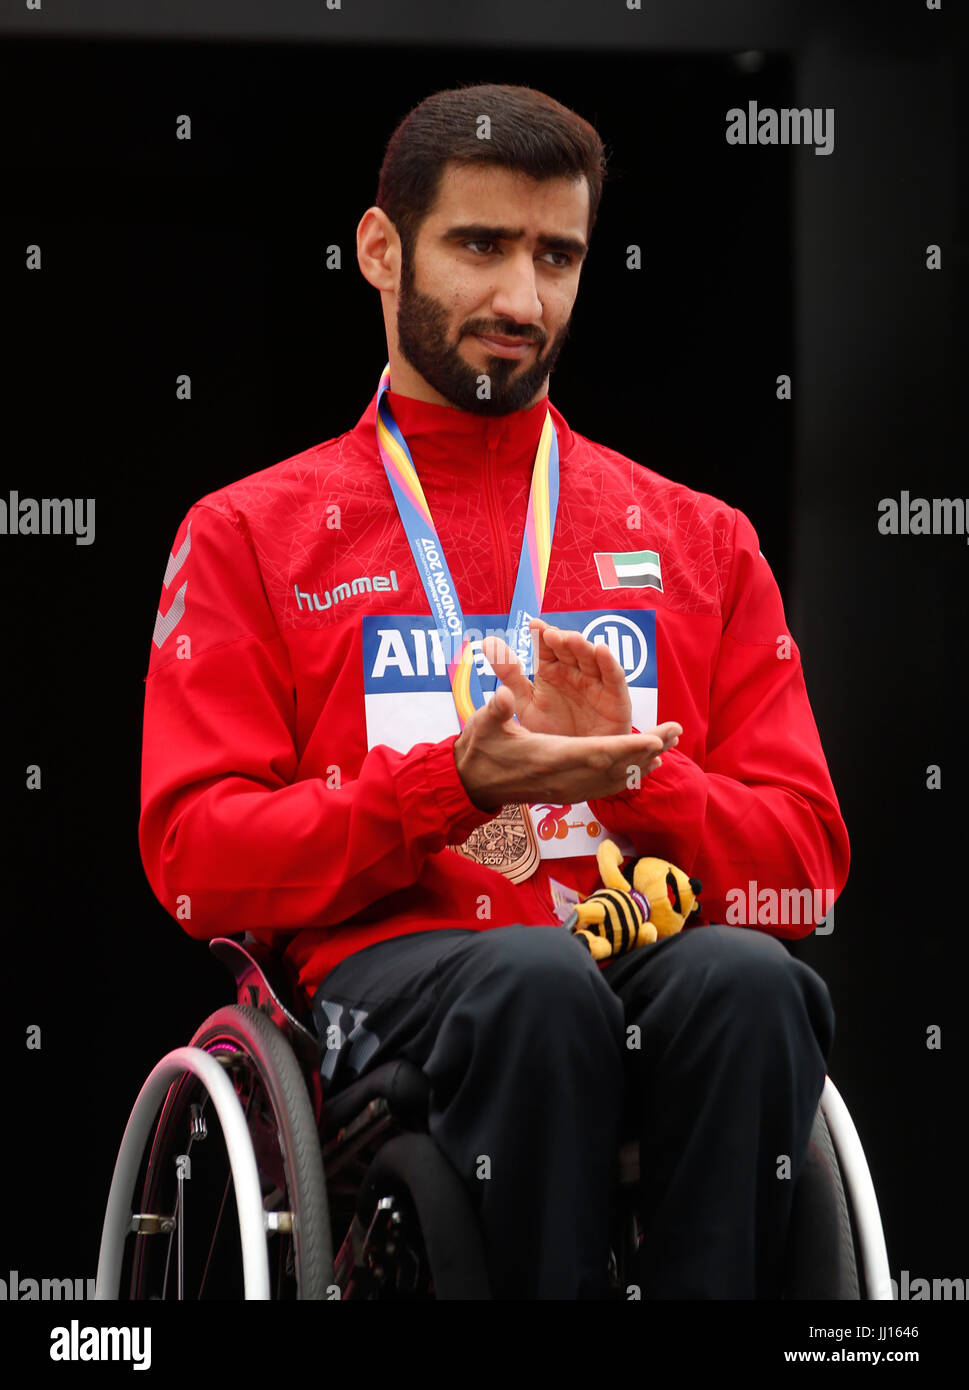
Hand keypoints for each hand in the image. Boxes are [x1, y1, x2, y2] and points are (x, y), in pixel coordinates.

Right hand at [453, 682, 681, 812]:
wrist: (470, 785)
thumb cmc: (478, 750)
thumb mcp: (482, 725)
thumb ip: (496, 710)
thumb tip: (503, 695)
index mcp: (548, 758)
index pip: (595, 754)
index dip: (626, 749)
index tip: (653, 741)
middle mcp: (563, 778)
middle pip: (614, 767)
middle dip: (646, 752)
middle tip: (675, 734)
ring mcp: (566, 789)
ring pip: (613, 779)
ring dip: (642, 763)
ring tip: (669, 747)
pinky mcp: (566, 793)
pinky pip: (604, 788)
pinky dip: (627, 777)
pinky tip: (643, 768)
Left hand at [482, 618, 634, 737]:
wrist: (574, 766)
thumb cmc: (552, 732)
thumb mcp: (526, 703)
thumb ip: (509, 674)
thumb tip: (487, 642)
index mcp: (552, 671)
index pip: (547, 647)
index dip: (541, 635)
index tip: (533, 625)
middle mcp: (574, 672)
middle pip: (569, 649)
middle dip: (561, 640)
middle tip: (550, 635)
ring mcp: (595, 683)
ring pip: (591, 659)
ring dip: (583, 647)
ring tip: (571, 640)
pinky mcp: (615, 697)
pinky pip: (614, 678)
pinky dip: (609, 663)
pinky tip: (602, 651)